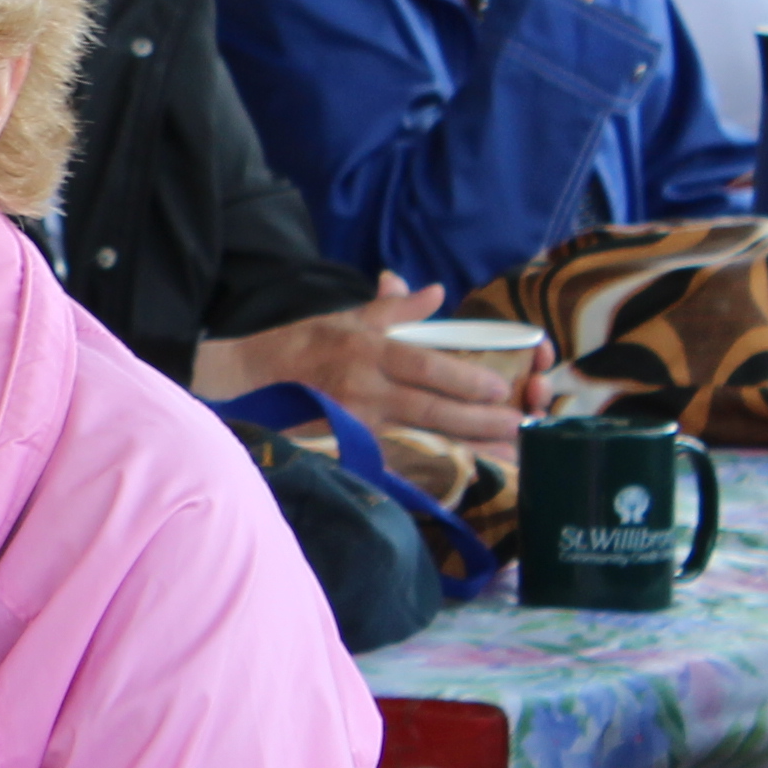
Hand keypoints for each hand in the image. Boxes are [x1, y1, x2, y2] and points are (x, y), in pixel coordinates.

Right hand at [205, 274, 537, 450]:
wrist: (252, 378)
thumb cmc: (304, 343)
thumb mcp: (349, 317)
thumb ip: (396, 307)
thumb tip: (436, 291)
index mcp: (368, 350)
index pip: (424, 365)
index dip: (463, 378)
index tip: (498, 388)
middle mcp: (363, 388)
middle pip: (429, 407)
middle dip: (476, 419)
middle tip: (515, 425)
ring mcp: (354, 421)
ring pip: (418, 436)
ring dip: (462, 446)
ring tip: (501, 453)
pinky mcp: (345, 444)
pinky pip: (393, 458)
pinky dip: (427, 467)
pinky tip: (457, 476)